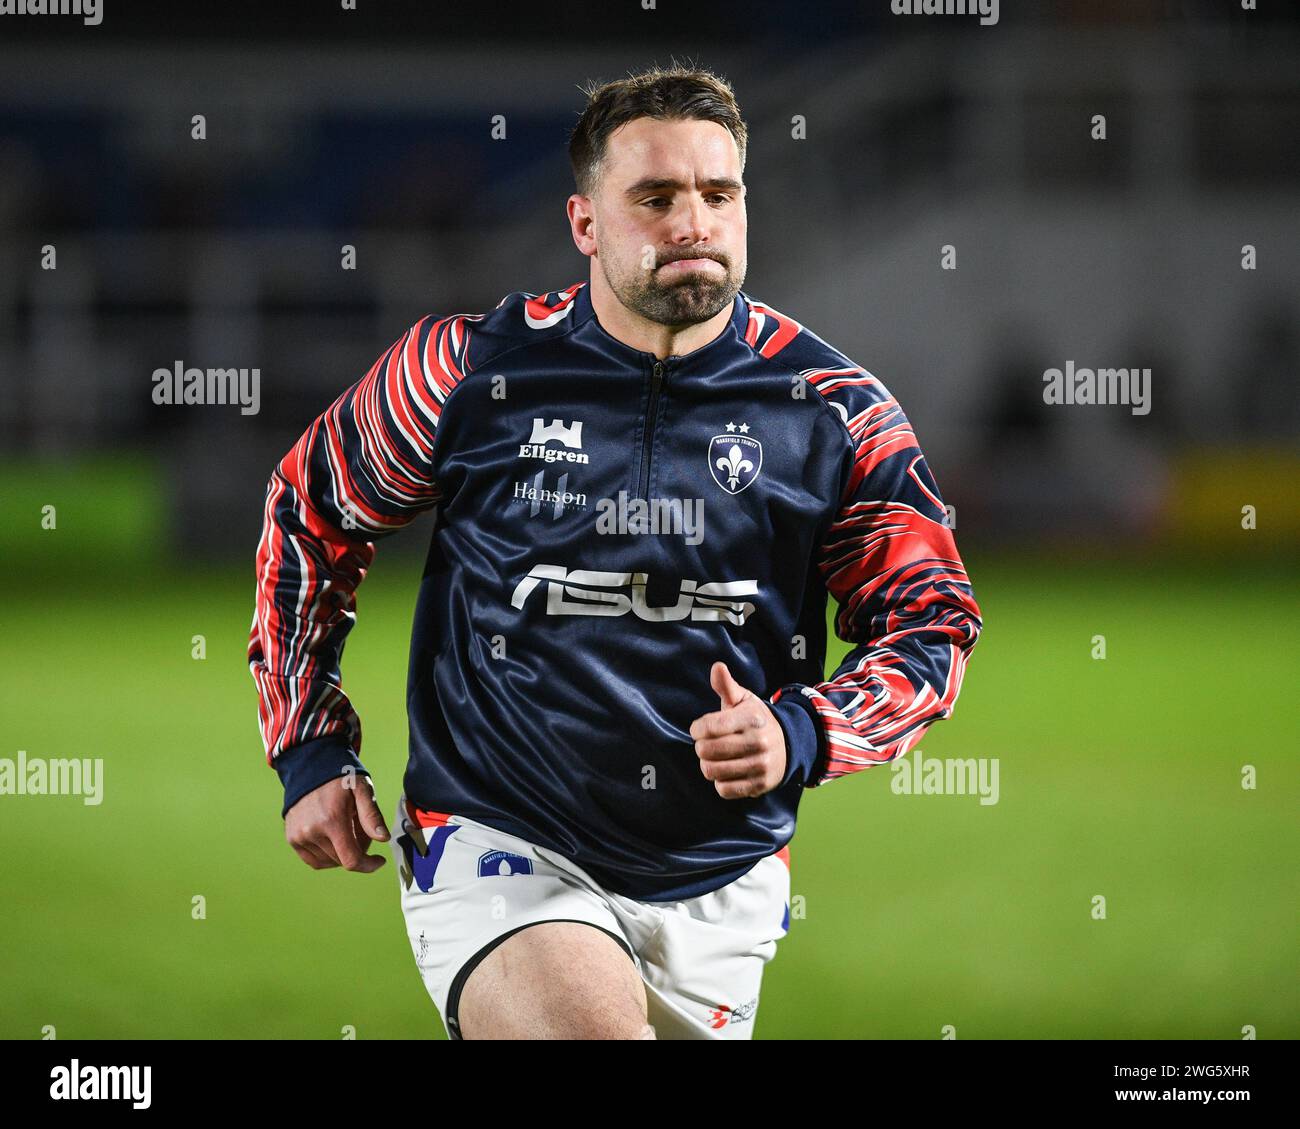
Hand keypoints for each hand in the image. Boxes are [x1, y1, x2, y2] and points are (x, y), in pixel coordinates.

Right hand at [285, 772, 390, 871]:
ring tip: (346, 829)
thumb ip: (372, 815)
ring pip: (329, 862)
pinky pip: (314, 860)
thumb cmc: (340, 777)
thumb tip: (384, 839)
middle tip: (360, 829)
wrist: (310, 767)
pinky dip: (328, 856)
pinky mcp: (292, 838)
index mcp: (331, 820)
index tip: (379, 860)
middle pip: (342, 860)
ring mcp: (299, 836)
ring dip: (342, 853)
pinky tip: (334, 838)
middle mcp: (311, 831)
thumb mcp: (362, 789)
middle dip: (357, 851)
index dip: (368, 865)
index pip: (351, 860)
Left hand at [688, 661, 787, 799]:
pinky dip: (720, 782)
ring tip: (715, 757)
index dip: (697, 729)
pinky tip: (726, 771)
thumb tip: (717, 667)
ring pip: (711, 771)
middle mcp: (758, 742)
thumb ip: (727, 685)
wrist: (789, 745)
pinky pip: (723, 789)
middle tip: (707, 744)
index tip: (699, 728)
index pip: (709, 726)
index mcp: (752, 718)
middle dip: (701, 747)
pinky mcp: (759, 785)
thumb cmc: (756, 720)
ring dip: (708, 765)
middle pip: (706, 750)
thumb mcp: (744, 700)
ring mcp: (760, 765)